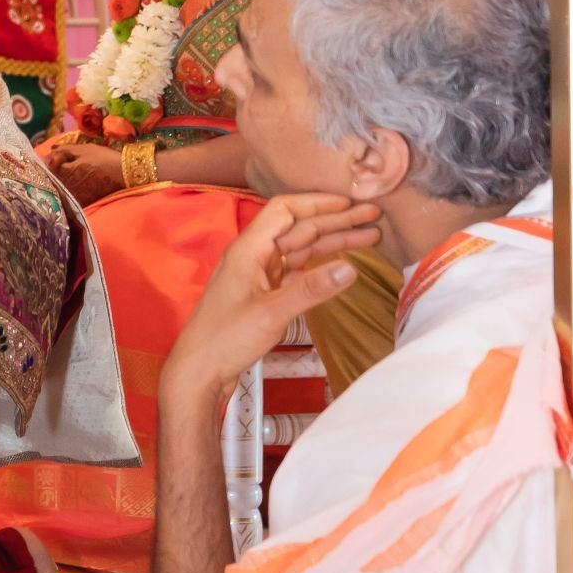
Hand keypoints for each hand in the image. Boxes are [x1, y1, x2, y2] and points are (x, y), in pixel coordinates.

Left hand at [39, 127, 125, 205]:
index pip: (48, 167)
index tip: (49, 158)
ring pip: (59, 188)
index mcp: (66, 171)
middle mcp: (68, 186)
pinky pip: (69, 196)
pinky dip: (68, 190)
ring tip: (67, 174)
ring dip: (58, 181)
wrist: (125, 175)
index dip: (47, 162)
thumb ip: (65, 150)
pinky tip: (74, 183)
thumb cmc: (104, 158)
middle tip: (56, 165)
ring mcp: (75, 195)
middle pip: (52, 180)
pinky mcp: (83, 201)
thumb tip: (50, 151)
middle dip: (51, 172)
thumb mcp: (85, 149)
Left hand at [163, 193, 382, 406]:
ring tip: (369, 237)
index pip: (285, 210)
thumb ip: (311, 290)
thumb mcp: (272, 313)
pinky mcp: (264, 293)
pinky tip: (341, 265)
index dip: (318, 203)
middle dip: (336, 220)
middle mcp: (253, 256)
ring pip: (301, 249)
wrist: (200, 370)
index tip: (349, 202)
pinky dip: (320, 266)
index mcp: (248, 249)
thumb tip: (349, 269)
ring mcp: (259, 274)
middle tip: (373, 216)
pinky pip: (296, 270)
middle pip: (299, 228)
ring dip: (333, 242)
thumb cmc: (225, 339)